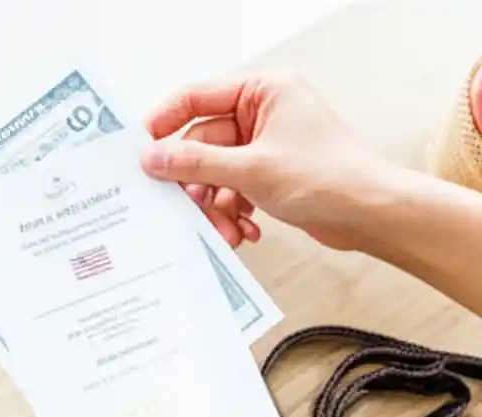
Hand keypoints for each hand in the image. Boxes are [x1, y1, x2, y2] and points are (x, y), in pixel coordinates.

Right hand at [139, 72, 398, 249]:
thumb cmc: (329, 178)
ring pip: (214, 173)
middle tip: (180, 208)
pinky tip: (244, 231)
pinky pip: (232, 189)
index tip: (137, 151)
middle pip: (201, 144)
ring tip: (223, 230)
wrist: (375, 216)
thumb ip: (195, 162)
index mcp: (263, 91)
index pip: (195, 97)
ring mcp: (266, 144)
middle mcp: (263, 112)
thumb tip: (151, 158)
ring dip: (215, 205)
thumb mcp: (251, 169)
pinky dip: (233, 212)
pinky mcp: (270, 173)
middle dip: (195, 184)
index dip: (162, 123)